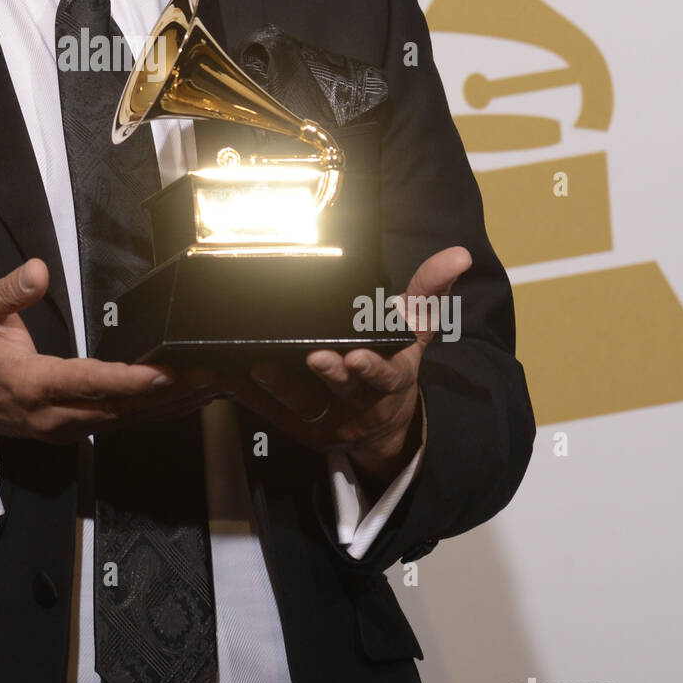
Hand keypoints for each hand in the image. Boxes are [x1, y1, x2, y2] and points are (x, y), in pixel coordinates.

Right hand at [0, 258, 225, 446]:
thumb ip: (6, 291)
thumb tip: (38, 269)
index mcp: (32, 384)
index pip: (87, 382)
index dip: (127, 380)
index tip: (165, 371)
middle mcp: (56, 415)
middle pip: (121, 408)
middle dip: (169, 392)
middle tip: (211, 371)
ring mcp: (69, 428)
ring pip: (129, 420)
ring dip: (173, 404)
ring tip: (214, 383)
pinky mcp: (78, 430)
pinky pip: (125, 422)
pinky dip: (159, 410)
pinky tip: (189, 398)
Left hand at [224, 247, 472, 488]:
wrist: (384, 428)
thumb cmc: (394, 364)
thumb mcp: (415, 332)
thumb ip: (428, 293)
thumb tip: (458, 255)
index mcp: (392, 379)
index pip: (385, 376)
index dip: (371, 368)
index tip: (356, 356)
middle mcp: (361, 402)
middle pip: (342, 389)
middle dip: (328, 374)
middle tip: (311, 356)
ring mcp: (328, 418)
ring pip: (302, 403)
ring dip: (280, 384)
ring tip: (258, 364)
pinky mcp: (297, 427)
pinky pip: (269, 411)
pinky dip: (248, 394)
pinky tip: (224, 375)